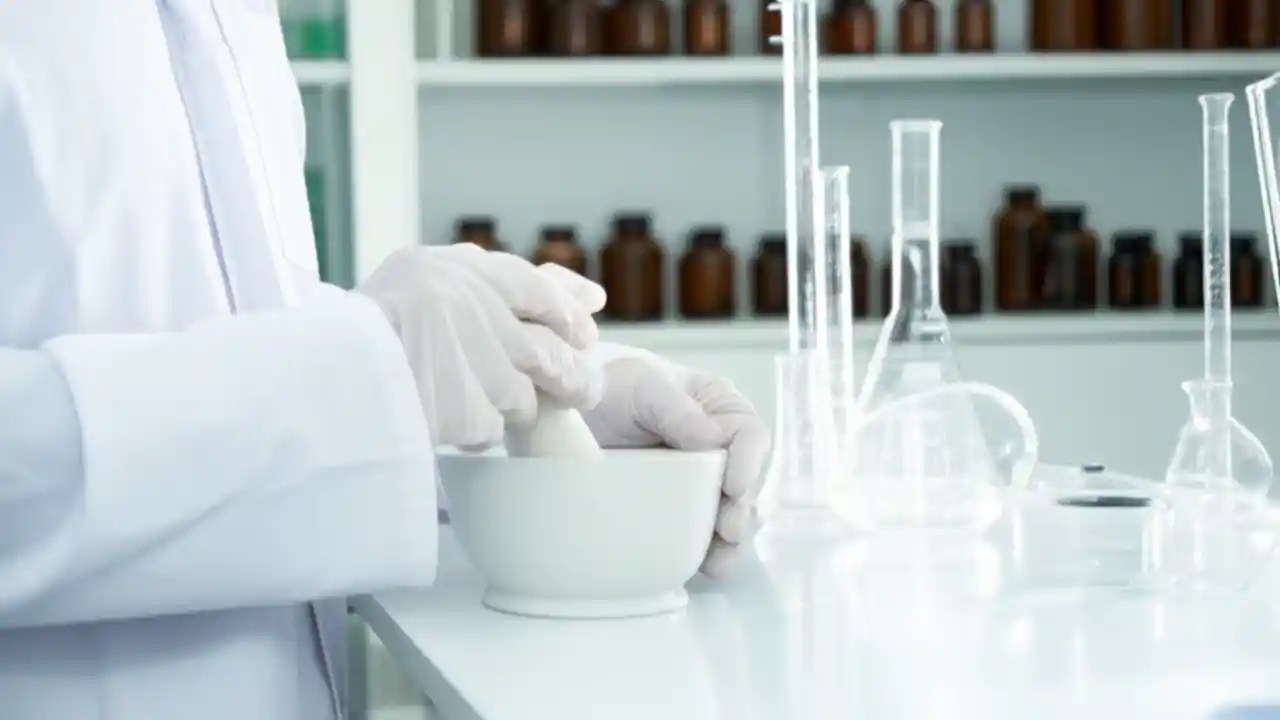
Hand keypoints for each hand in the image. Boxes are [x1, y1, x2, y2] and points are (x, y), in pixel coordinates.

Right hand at [359, 244, 604, 447]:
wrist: (308, 382)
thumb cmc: (352, 336)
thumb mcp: (412, 281)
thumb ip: (483, 284)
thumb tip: (584, 300)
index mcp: (451, 269)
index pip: (534, 286)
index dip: (565, 311)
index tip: (583, 326)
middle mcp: (470, 307)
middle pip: (547, 349)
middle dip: (571, 374)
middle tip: (583, 389)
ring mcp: (472, 360)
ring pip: (523, 396)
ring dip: (508, 407)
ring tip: (471, 405)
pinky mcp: (466, 408)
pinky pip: (491, 429)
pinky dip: (473, 432)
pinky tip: (441, 423)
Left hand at [581, 347, 770, 576]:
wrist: (567, 408)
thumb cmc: (610, 384)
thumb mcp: (643, 386)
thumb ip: (677, 411)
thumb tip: (713, 441)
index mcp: (718, 408)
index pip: (749, 435)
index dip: (749, 462)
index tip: (734, 486)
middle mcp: (715, 447)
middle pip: (742, 483)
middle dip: (739, 510)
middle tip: (727, 529)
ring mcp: (695, 482)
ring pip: (725, 514)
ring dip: (727, 541)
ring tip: (719, 560)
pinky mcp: (673, 508)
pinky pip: (696, 532)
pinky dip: (703, 551)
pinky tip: (702, 565)